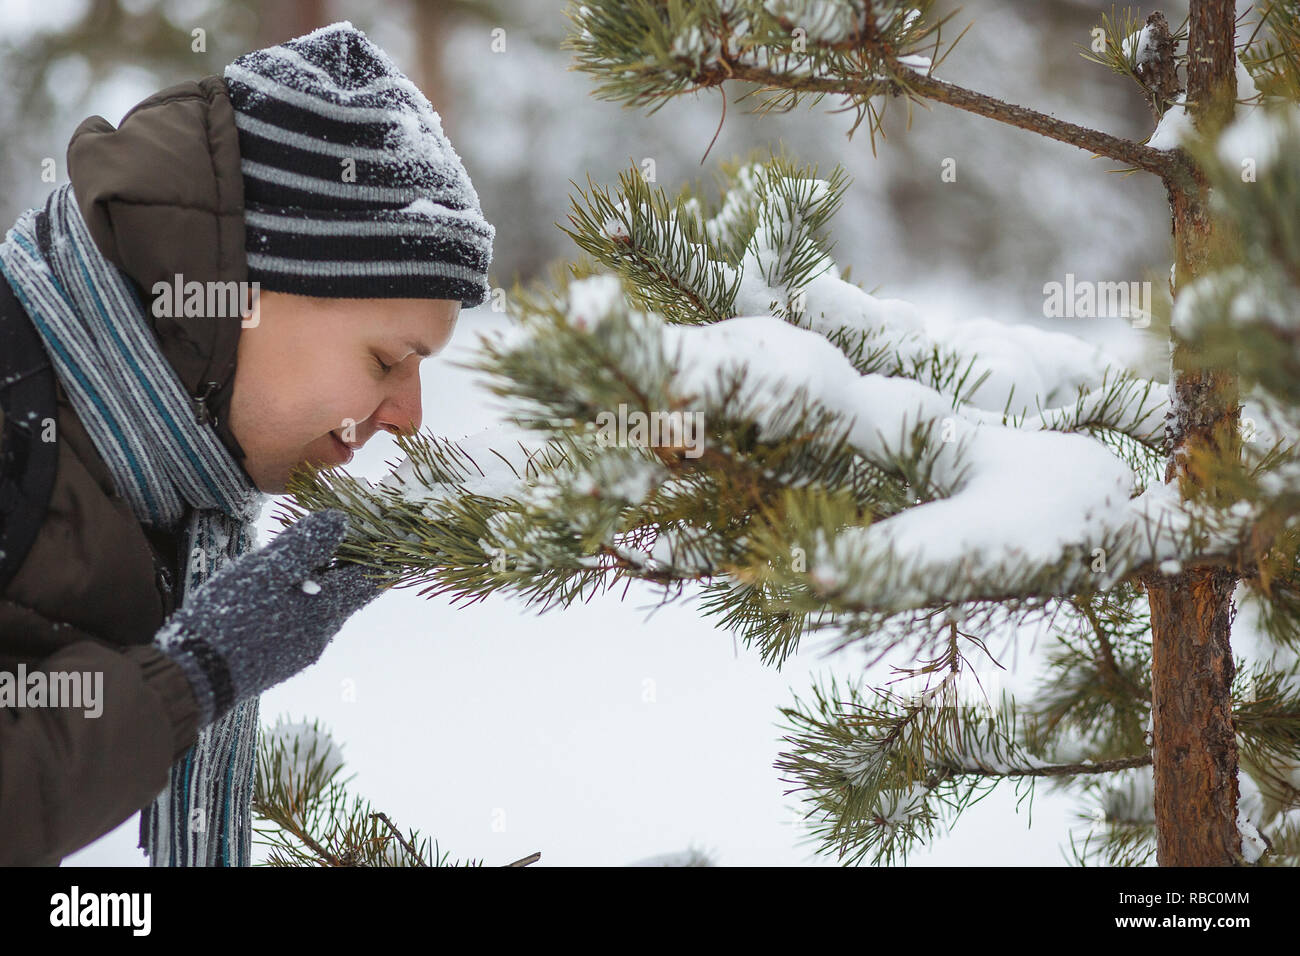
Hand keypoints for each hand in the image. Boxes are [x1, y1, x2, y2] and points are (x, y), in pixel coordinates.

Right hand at [154, 509, 383, 727]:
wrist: (195, 678)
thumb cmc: (231, 617)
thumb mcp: (268, 571)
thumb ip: (305, 545)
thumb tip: (341, 520)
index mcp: (325, 610)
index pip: (370, 579)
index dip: (379, 554)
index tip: (384, 533)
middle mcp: (321, 634)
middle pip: (347, 594)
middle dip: (348, 565)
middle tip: (342, 537)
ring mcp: (300, 652)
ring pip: (322, 609)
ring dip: (321, 584)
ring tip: (305, 558)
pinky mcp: (279, 661)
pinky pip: (301, 624)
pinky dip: (301, 602)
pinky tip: (278, 591)